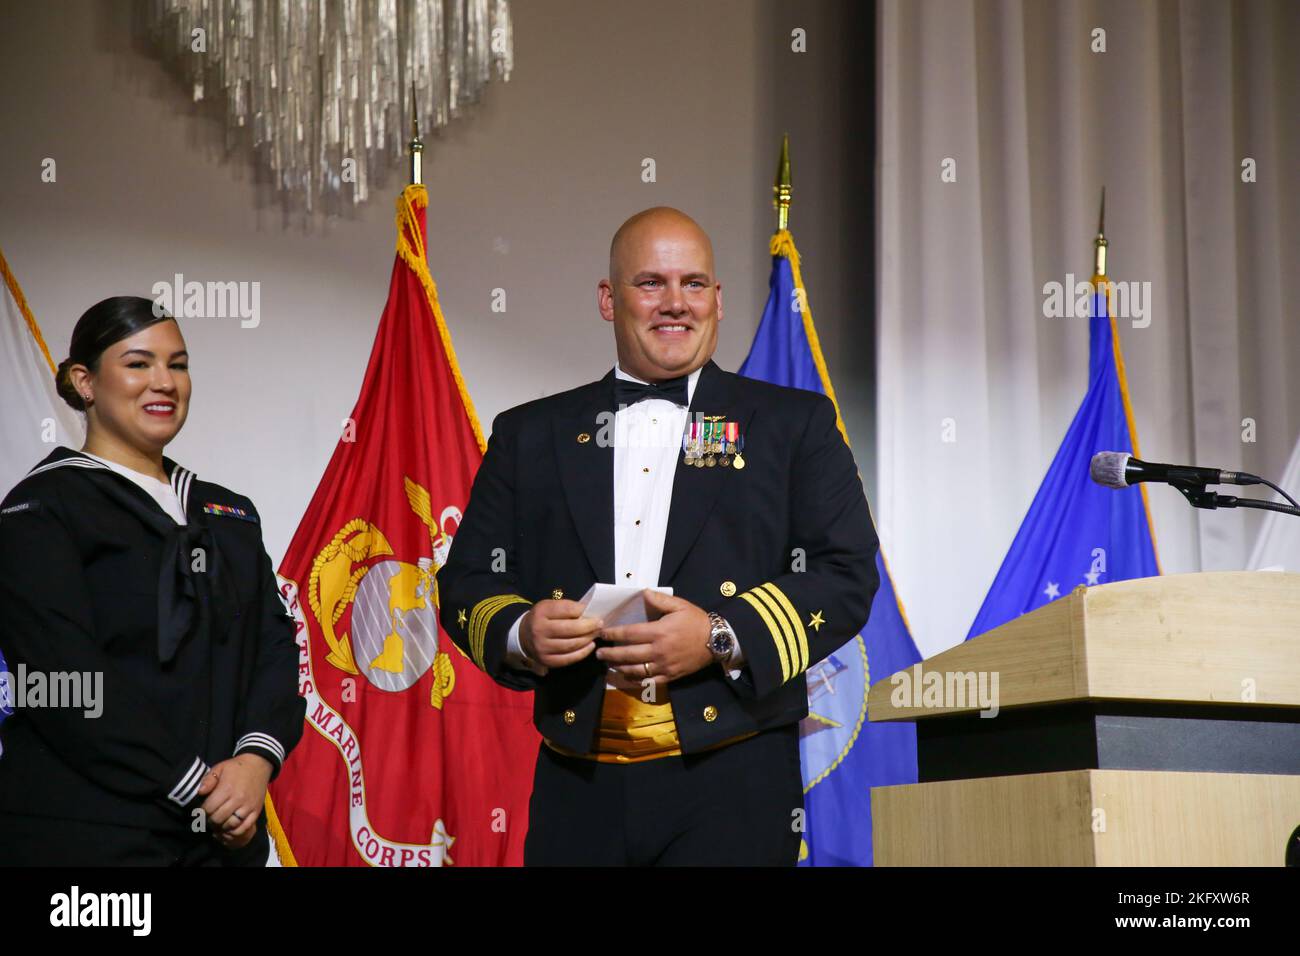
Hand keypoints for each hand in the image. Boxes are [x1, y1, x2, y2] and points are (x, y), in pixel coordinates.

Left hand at [197, 753, 272, 845]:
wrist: (258, 765)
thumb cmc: (236, 767)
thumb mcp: (220, 768)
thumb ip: (208, 780)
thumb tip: (200, 793)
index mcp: (227, 788)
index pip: (209, 808)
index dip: (202, 811)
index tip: (202, 810)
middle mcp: (238, 799)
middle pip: (218, 819)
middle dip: (210, 820)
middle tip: (209, 817)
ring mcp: (248, 806)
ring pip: (230, 825)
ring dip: (221, 827)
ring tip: (218, 822)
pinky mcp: (256, 811)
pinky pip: (244, 827)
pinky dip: (235, 832)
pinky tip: (229, 828)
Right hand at [520, 599, 601, 668]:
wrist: (524, 636)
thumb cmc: (542, 618)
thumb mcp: (550, 606)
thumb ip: (567, 607)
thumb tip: (589, 612)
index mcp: (541, 612)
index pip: (566, 610)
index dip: (582, 610)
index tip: (593, 611)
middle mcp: (539, 630)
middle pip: (570, 629)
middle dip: (589, 626)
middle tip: (600, 624)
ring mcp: (542, 648)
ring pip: (571, 645)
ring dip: (588, 639)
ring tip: (596, 633)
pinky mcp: (547, 661)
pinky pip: (569, 658)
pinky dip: (583, 652)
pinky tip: (590, 645)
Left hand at [596, 590, 712, 684]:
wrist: (717, 641)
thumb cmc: (696, 621)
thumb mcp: (680, 605)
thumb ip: (660, 599)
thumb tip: (643, 592)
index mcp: (660, 632)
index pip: (630, 634)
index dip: (613, 634)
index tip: (602, 633)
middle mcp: (659, 651)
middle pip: (628, 654)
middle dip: (610, 654)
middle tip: (598, 653)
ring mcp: (664, 666)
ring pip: (636, 670)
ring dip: (619, 668)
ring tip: (608, 664)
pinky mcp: (670, 676)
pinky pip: (648, 681)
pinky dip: (634, 681)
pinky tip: (625, 677)